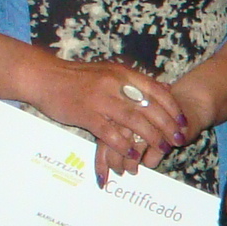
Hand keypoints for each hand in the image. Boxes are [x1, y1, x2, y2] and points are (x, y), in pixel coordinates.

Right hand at [30, 57, 189, 182]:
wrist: (45, 76)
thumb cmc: (76, 76)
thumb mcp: (108, 72)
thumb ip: (132, 81)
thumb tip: (160, 88)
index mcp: (123, 73)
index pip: (156, 91)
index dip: (172, 108)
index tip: (181, 121)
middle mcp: (115, 85)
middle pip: (149, 107)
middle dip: (167, 126)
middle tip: (177, 140)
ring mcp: (101, 99)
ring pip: (134, 121)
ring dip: (150, 137)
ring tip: (161, 149)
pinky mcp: (86, 114)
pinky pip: (110, 133)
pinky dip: (124, 144)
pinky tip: (133, 153)